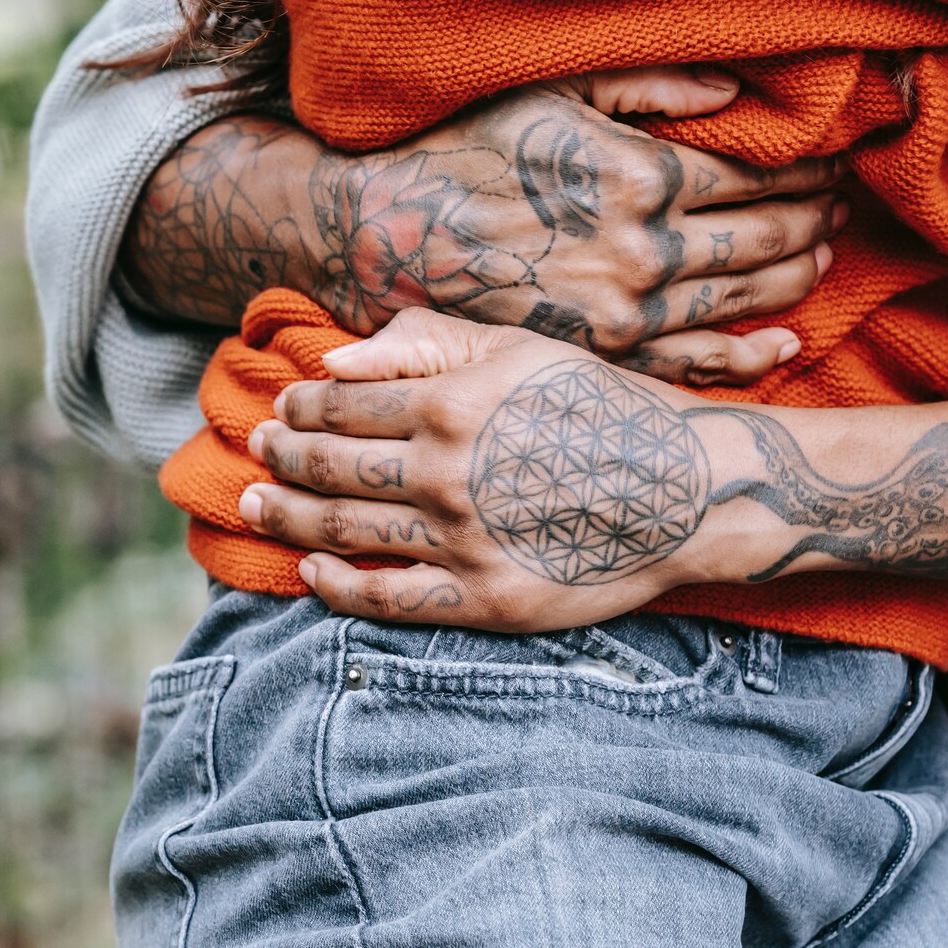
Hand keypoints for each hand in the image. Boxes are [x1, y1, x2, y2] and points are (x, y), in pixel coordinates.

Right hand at [119, 68, 846, 386]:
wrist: (375, 232)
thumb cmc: (459, 150)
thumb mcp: (550, 93)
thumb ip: (650, 88)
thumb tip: (739, 93)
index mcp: (637, 176)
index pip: (757, 174)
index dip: (806, 166)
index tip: (836, 158)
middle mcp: (640, 251)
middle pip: (761, 238)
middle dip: (812, 218)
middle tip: (843, 205)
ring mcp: (621, 314)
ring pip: (739, 298)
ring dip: (793, 276)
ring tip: (823, 255)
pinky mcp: (598, 357)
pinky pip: (693, 362)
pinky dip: (747, 354)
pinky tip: (782, 340)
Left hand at [240, 308, 750, 629]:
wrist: (690, 489)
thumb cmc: (605, 407)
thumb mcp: (521, 349)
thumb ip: (425, 346)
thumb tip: (333, 360)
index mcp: (448, 404)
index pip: (340, 404)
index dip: (300, 406)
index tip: (284, 406)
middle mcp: (444, 474)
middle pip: (326, 468)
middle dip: (280, 457)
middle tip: (257, 452)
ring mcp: (460, 542)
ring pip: (341, 533)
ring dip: (286, 518)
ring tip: (258, 505)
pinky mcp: (483, 600)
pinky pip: (387, 601)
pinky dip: (336, 589)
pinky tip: (311, 574)